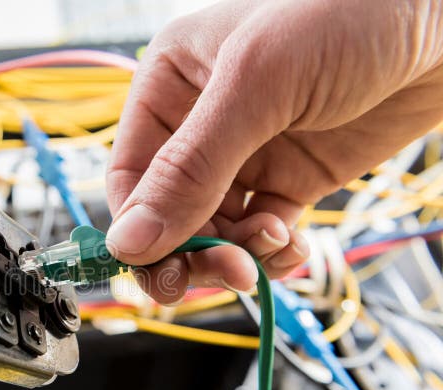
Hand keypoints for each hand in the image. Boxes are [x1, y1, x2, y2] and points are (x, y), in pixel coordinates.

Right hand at [106, 0, 442, 302]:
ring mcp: (246, 154)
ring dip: (238, 253)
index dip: (140, 229)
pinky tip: (292, 246)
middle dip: (191, 249)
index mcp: (170, 84)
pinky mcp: (291, 178)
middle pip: (169, 212)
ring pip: (215, 230)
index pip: (131, 176)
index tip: (164, 268)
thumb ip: (189, 168)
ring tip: (273, 245)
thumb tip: (128, 243)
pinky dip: (272, 253)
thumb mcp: (257, 85)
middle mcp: (200, 123)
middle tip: (220, 274)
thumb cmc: (350, 12)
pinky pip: (262, 233)